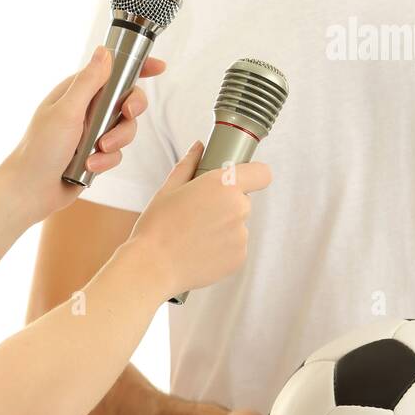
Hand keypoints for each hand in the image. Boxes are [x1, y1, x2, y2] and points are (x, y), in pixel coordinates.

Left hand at [0, 46, 165, 223]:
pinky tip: (90, 166)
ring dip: (116, 141)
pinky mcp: (97, 153)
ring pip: (126, 129)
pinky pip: (117, 152)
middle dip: (131, 111)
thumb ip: (89, 82)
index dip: (137, 68)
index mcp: (77, 92)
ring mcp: (93, 132)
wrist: (31, 190)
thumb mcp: (66, 110)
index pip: (112, 71)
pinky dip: (107, 160)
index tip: (158, 68)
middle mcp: (87, 109)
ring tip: (98, 150)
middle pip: (127, 100)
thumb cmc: (40, 148)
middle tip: (127, 115)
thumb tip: (104, 51)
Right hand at [129, 144, 271, 299]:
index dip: (252, 175)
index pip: (262, 173)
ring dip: (223, 227)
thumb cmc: (157, 226)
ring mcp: (241, 235)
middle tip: (198, 213)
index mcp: (224, 185)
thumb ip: (189, 164)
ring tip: (194, 235)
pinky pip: (235, 246)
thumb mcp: (169, 188)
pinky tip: (199, 250)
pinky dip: (222, 247)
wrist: (152, 267)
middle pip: (243, 200)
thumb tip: (199, 147)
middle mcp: (239, 208)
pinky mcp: (240, 257)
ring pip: (238, 224)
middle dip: (226, 203)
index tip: (239, 180)